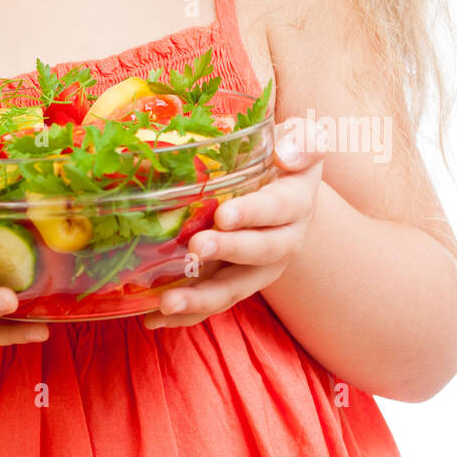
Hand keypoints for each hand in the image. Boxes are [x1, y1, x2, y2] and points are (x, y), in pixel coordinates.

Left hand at [141, 117, 327, 330]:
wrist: (288, 190)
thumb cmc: (286, 156)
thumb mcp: (303, 139)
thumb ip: (303, 142)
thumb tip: (286, 156)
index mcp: (296, 202)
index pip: (278, 209)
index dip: (253, 213)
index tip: (224, 215)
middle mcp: (284, 241)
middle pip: (259, 253)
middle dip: (227, 253)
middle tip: (195, 248)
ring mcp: (258, 267)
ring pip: (234, 288)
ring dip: (201, 298)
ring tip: (168, 302)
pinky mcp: (235, 281)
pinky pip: (213, 302)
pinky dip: (186, 314)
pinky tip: (154, 317)